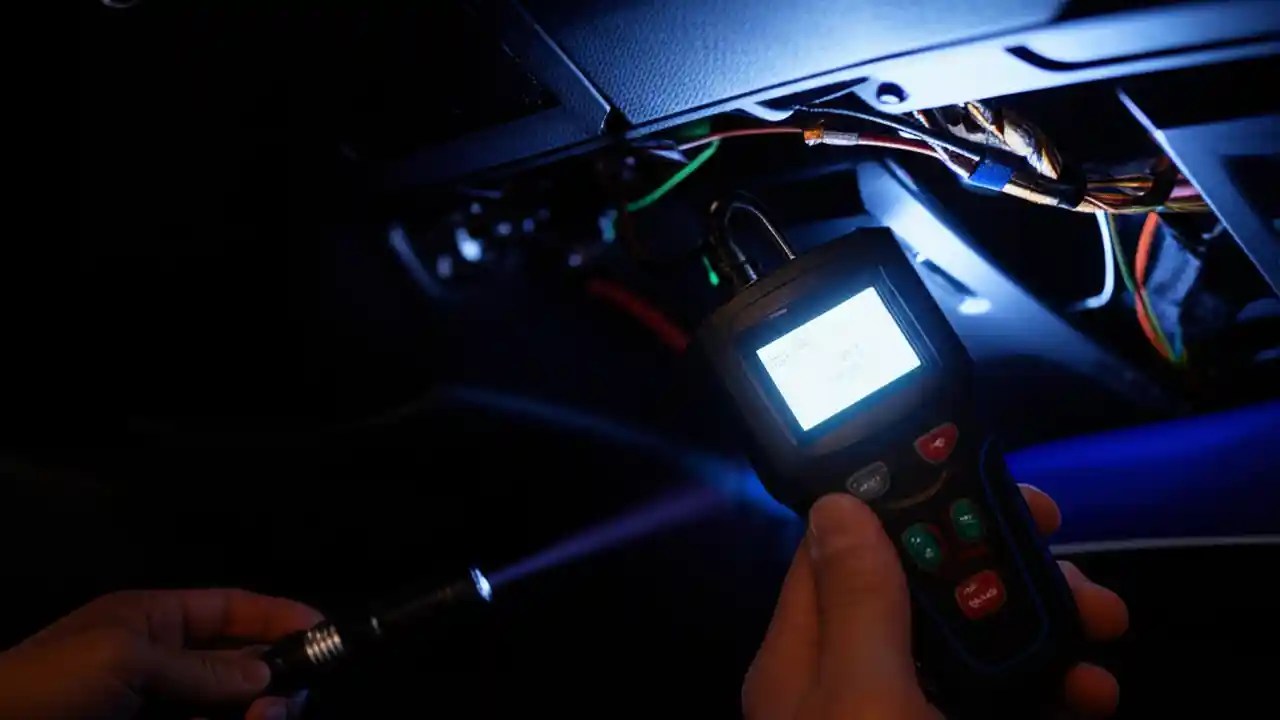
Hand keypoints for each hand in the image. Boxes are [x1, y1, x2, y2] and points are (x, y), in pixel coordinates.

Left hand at [0, 589, 322, 719]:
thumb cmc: (46, 688)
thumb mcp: (124, 659)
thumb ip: (200, 667)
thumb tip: (264, 675)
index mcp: (149, 623)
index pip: (227, 609)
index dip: (275, 614)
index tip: (321, 629)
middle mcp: (160, 666)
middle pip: (238, 664)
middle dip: (275, 672)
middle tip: (301, 688)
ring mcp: (156, 711)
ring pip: (229, 708)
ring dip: (260, 711)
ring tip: (273, 714)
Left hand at [743, 487, 1128, 718]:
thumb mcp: (861, 699)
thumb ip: (854, 605)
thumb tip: (836, 504)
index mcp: (804, 659)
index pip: (841, 551)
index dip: (903, 504)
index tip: (974, 478)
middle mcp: (849, 685)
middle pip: (916, 593)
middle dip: (992, 565)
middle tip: (1064, 545)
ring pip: (966, 648)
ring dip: (1036, 624)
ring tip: (1100, 624)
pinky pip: (995, 706)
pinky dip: (1045, 691)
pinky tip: (1089, 692)